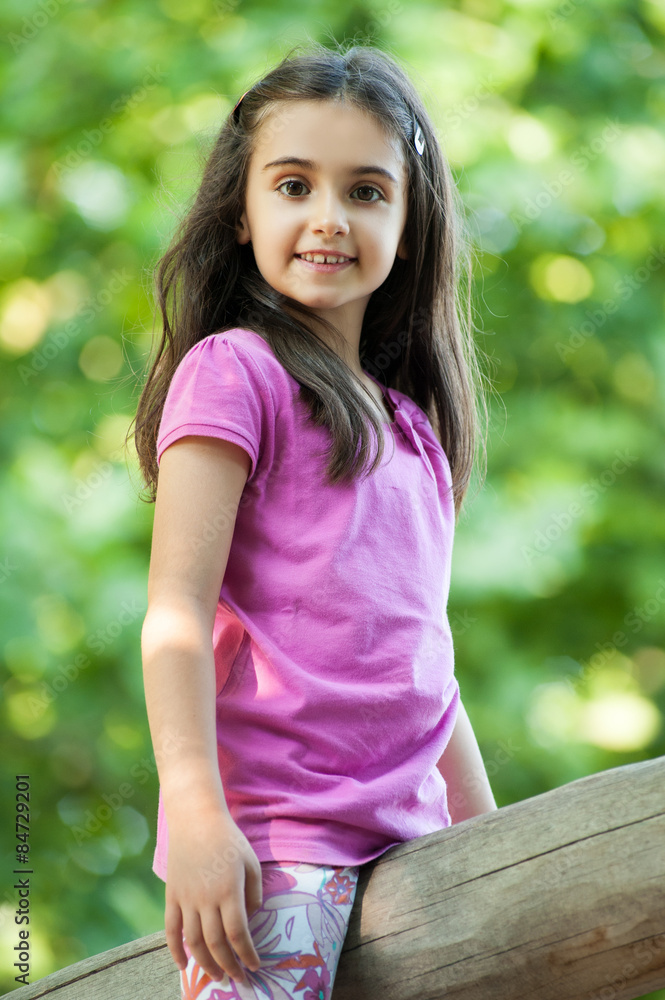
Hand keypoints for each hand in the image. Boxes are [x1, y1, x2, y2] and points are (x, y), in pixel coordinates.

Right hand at [164, 804, 262, 983]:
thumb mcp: (251, 862)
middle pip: (216, 943)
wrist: (195, 819)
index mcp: (229, 891)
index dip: (247, 954)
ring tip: (216, 976)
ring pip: (193, 942)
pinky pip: (170, 930)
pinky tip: (183, 966)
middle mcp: (206, 900)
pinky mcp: (172, 896)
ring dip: (205, 963)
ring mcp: (186, 899)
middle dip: (228, 966)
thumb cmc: (228, 839)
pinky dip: (175, 951)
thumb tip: (249, 919)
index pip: (238, 934)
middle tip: (238, 979)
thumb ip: (253, 893)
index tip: (255, 966)